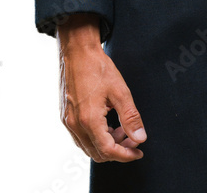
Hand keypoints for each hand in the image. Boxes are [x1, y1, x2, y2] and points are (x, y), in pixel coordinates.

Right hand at [58, 38, 146, 162]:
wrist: (77, 52)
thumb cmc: (98, 68)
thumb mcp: (120, 91)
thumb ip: (131, 117)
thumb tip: (140, 138)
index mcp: (88, 120)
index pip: (108, 150)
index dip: (126, 155)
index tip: (138, 152)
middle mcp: (75, 125)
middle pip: (97, 153)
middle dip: (118, 150)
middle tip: (133, 139)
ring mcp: (68, 122)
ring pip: (88, 147)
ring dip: (106, 145)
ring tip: (122, 129)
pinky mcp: (65, 117)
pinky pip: (80, 138)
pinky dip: (96, 138)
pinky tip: (107, 125)